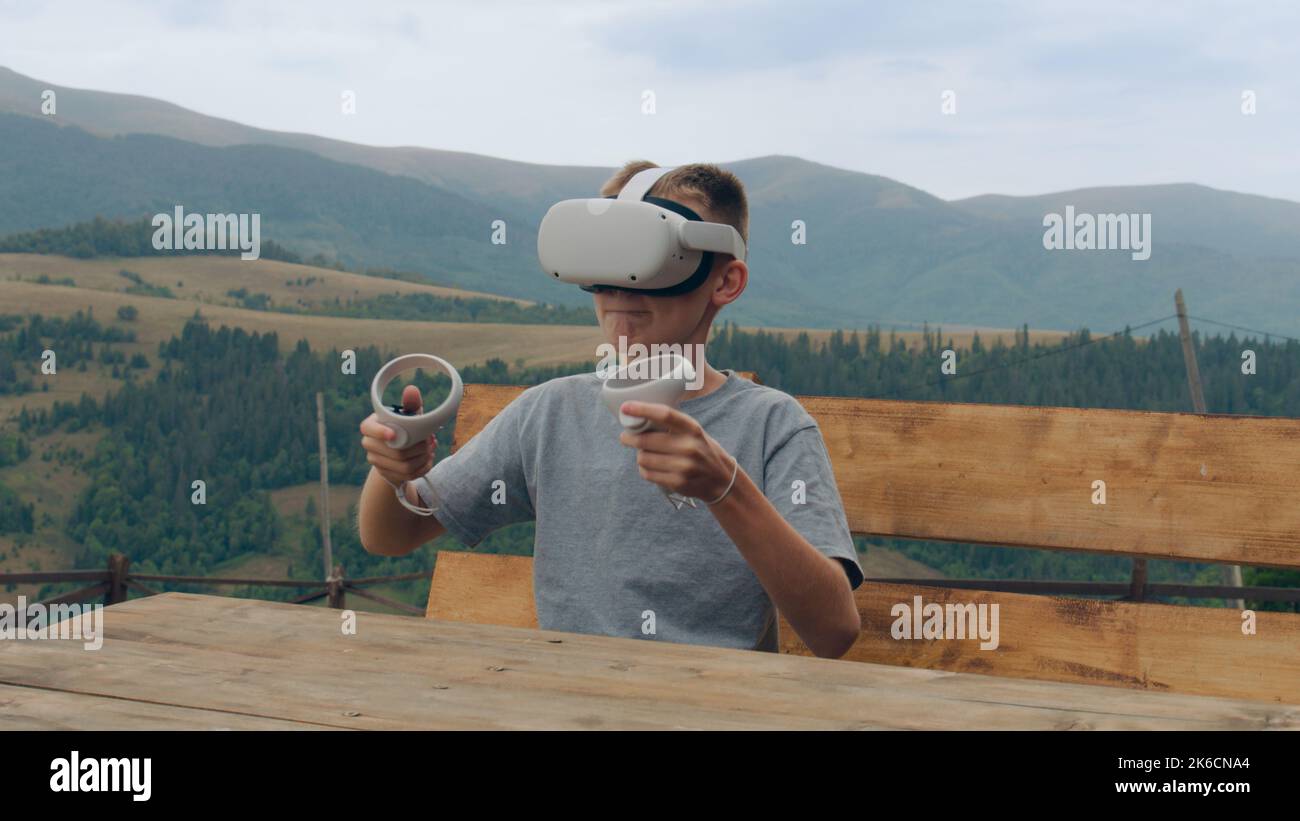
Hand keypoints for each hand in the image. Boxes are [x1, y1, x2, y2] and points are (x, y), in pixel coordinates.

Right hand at [360, 385, 434, 487]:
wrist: (399, 450)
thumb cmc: (404, 427)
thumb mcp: (408, 415)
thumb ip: (411, 404)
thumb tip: (412, 389)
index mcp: (370, 426)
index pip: (368, 428)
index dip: (380, 432)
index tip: (394, 434)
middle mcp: (370, 445)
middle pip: (394, 452)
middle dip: (417, 448)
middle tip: (430, 441)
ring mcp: (377, 462)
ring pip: (404, 466)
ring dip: (422, 458)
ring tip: (431, 449)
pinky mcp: (387, 475)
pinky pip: (408, 476)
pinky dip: (422, 468)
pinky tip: (428, 459)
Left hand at [618, 401, 736, 500]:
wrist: (721, 479)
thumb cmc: (700, 450)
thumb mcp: (693, 432)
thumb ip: (670, 426)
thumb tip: (637, 419)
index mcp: (692, 428)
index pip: (665, 414)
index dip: (643, 410)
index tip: (626, 407)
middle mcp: (689, 446)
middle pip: (646, 440)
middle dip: (630, 438)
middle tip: (626, 437)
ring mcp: (684, 466)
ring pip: (643, 458)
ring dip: (640, 456)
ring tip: (645, 454)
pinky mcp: (678, 482)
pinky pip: (648, 474)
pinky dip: (644, 470)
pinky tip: (651, 467)